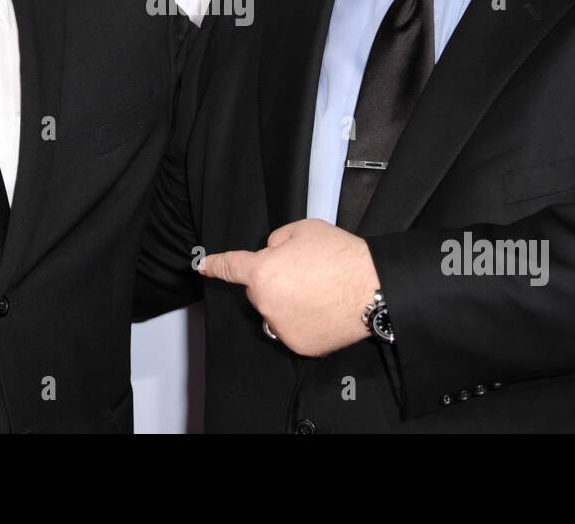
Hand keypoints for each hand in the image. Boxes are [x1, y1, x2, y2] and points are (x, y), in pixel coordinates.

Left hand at [199, 219, 378, 356]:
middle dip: (274, 282)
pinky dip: (304, 322)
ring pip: (276, 312)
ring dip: (288, 304)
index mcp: (262, 272)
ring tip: (319, 292)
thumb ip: (278, 239)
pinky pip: (293, 331)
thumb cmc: (341, 256)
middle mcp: (266, 303)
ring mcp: (282, 327)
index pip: (231, 267)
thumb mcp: (305, 229)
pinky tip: (324, 310)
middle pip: (259, 291)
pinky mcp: (300, 345)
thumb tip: (273, 251)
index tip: (202, 266)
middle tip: (306, 273)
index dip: (215, 265)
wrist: (372, 288)